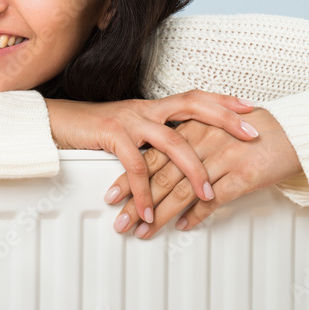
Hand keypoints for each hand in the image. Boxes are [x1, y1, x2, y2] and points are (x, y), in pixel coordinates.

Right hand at [45, 90, 259, 223]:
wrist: (57, 122)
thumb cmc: (93, 129)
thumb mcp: (129, 129)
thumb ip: (153, 136)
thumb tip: (178, 152)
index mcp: (154, 107)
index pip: (196, 97)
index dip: (223, 101)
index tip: (251, 109)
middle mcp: (147, 109)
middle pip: (194, 106)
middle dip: (225, 120)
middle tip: (250, 135)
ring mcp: (130, 120)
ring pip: (172, 141)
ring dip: (192, 170)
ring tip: (206, 194)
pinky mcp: (112, 136)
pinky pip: (136, 166)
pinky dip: (145, 193)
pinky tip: (149, 212)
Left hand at [105, 107, 303, 237]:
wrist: (295, 131)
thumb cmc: (256, 131)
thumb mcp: (216, 129)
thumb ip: (190, 145)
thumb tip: (166, 167)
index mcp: (192, 128)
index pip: (152, 154)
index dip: (129, 176)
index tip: (112, 194)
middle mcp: (202, 141)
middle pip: (160, 175)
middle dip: (136, 201)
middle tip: (119, 221)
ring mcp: (222, 158)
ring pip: (181, 189)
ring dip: (160, 214)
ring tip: (143, 231)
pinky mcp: (242, 175)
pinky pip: (213, 199)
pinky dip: (197, 214)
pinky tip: (184, 227)